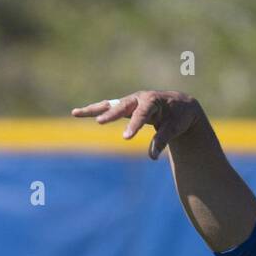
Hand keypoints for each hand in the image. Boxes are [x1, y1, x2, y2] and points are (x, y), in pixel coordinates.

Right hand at [71, 90, 201, 158]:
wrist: (180, 105)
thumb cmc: (178, 116)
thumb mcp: (175, 127)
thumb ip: (163, 140)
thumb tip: (152, 157)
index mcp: (153, 101)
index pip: (142, 114)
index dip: (134, 125)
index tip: (126, 138)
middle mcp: (139, 98)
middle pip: (122, 107)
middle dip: (111, 115)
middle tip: (100, 122)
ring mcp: (130, 102)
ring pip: (110, 105)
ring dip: (94, 110)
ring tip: (76, 113)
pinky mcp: (125, 107)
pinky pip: (108, 108)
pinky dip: (94, 111)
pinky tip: (78, 113)